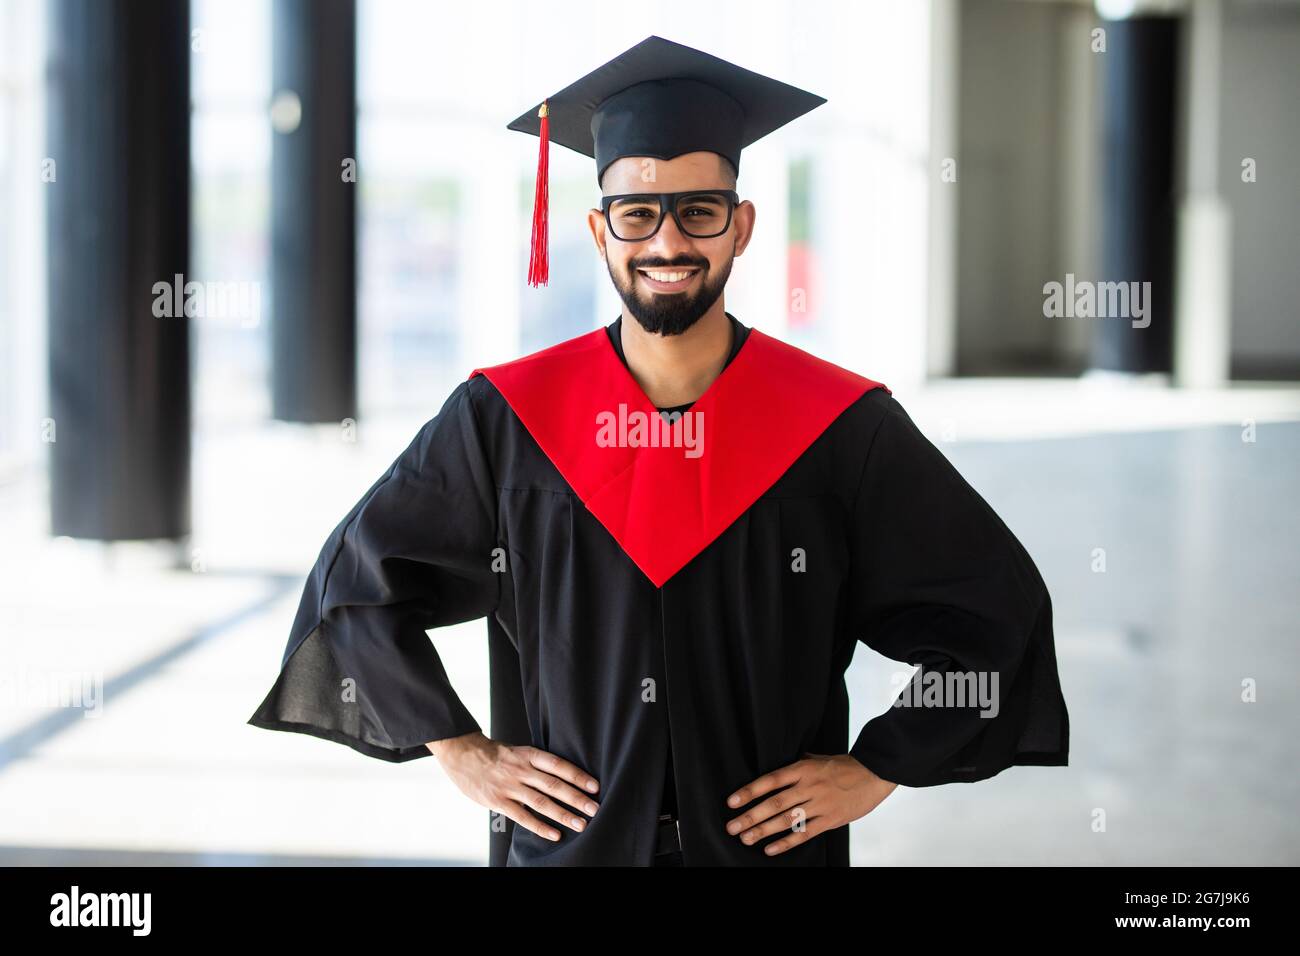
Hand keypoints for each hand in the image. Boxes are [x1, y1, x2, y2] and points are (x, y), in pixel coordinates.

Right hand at [428, 732, 600, 841]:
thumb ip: (538, 763)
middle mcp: (521, 770)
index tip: (594, 787)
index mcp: (529, 754)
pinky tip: (555, 834)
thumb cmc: (494, 754)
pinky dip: (540, 827)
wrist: (463, 754)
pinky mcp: (498, 801)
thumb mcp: (519, 751)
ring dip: (563, 814)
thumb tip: (564, 775)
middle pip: (554, 785)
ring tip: (580, 824)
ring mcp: (510, 786)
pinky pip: (522, 817)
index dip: (578, 776)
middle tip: (594, 809)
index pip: (558, 765)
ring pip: (541, 802)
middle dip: (576, 798)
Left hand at [724, 752, 896, 856]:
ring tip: (746, 838)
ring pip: (786, 820)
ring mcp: (820, 804)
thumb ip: (797, 766)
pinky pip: (805, 833)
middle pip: (774, 803)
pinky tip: (770, 849)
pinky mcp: (831, 820)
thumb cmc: (844, 766)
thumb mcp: (817, 759)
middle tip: (732, 826)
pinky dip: (786, 843)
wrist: (874, 773)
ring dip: (763, 830)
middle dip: (750, 816)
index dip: (749, 791)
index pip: (770, 780)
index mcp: (803, 769)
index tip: (732, 802)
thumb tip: (776, 768)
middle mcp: (809, 786)